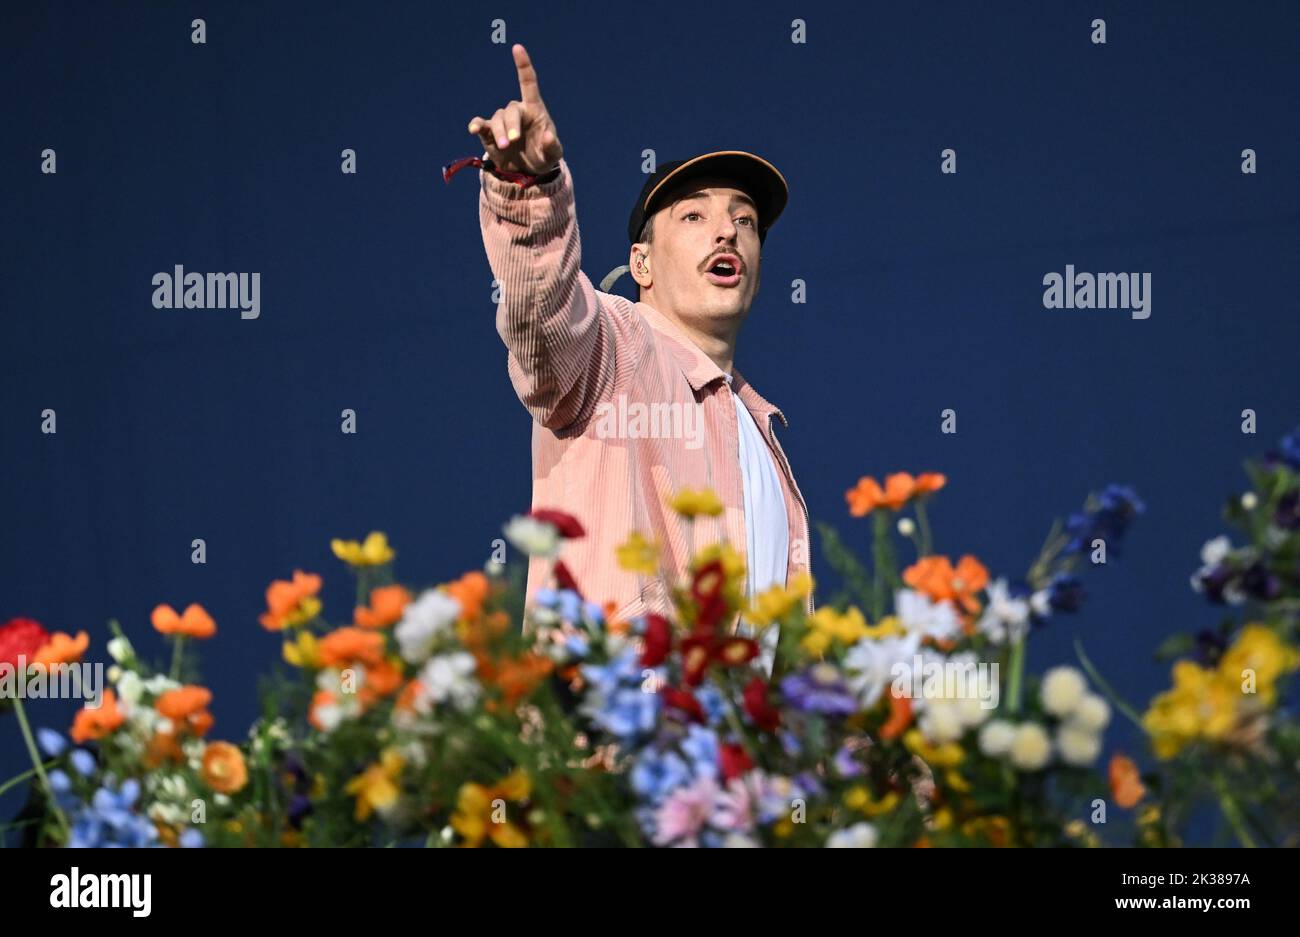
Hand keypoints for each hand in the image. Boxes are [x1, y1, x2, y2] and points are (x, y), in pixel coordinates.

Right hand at [467, 43, 563, 175]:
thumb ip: (553, 146)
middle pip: (511, 110)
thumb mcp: (552, 154)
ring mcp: (502, 122)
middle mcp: (517, 112)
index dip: (523, 65)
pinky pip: (481, 124)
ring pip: (497, 119)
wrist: (527, 170)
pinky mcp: (489, 133)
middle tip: (514, 140)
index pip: (528, 83)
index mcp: (534, 110)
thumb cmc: (543, 155)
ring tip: (504, 147)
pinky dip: (476, 125)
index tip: (517, 48)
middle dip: (511, 124)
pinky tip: (474, 130)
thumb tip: (548, 136)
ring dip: (499, 132)